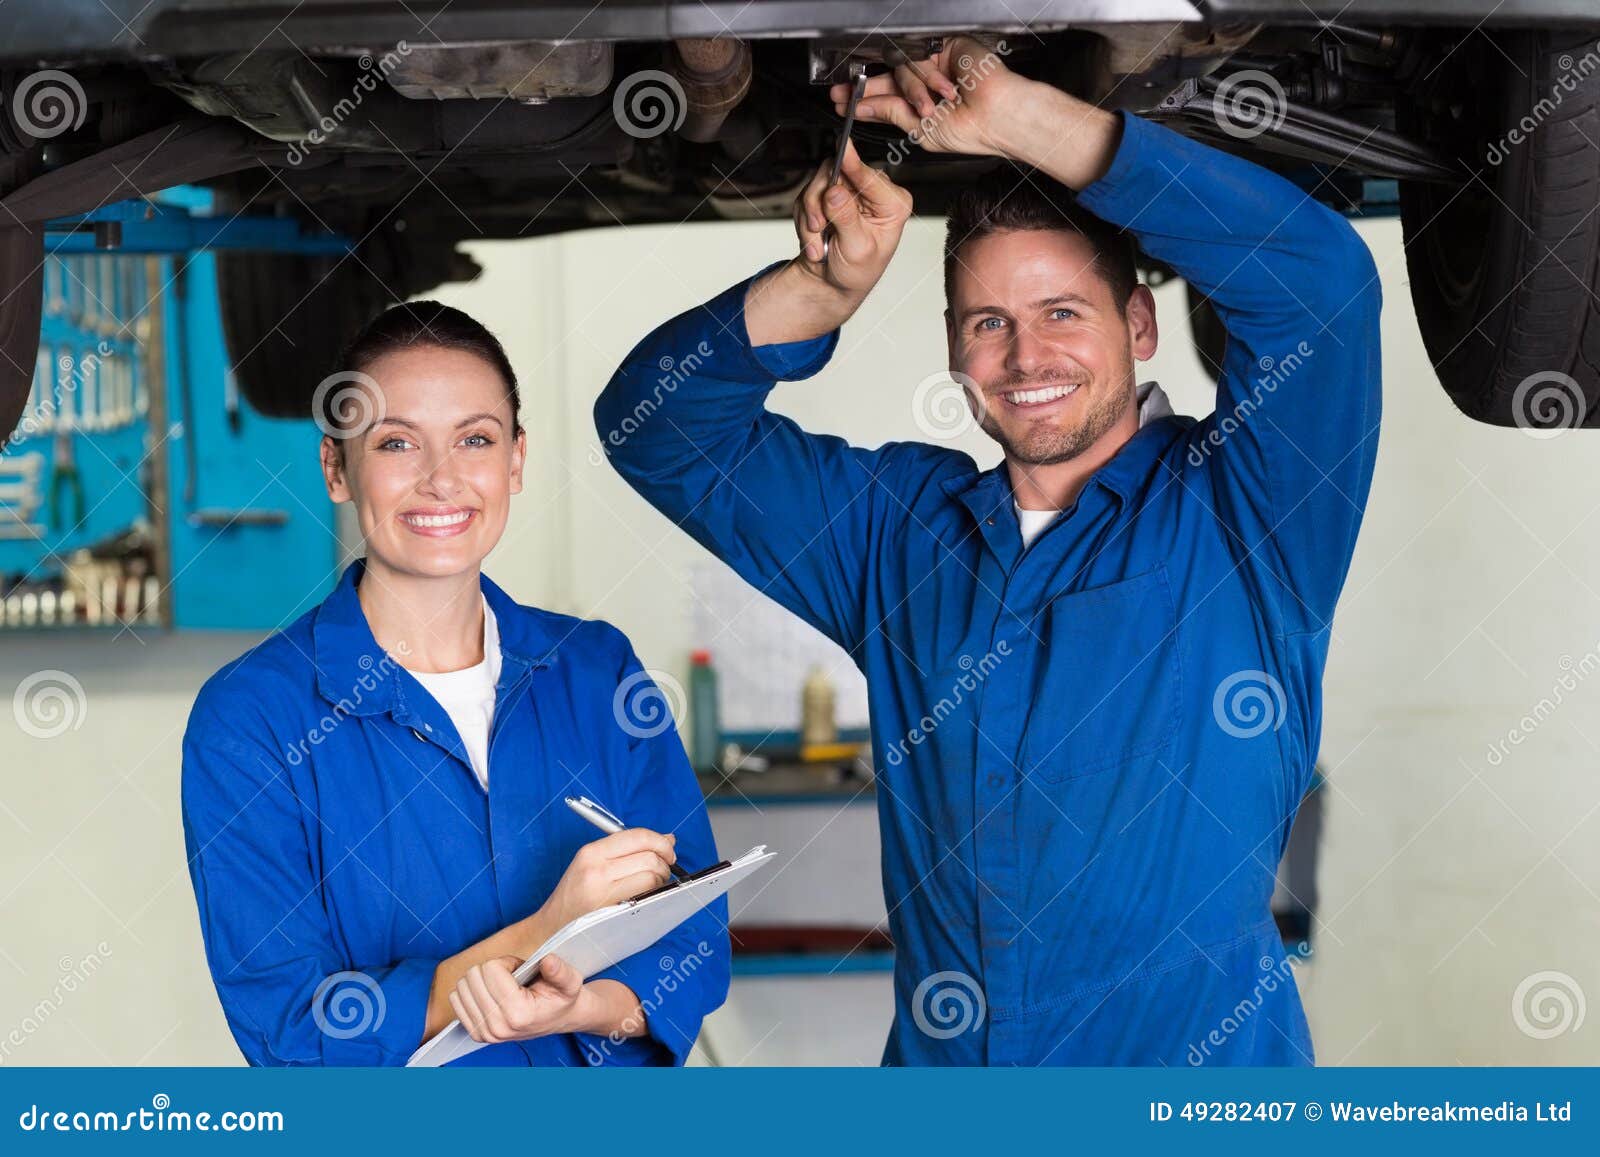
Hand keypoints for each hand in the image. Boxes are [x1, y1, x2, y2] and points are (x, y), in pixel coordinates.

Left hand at [451, 953, 593, 1043]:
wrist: (557, 1019)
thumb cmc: (560, 998)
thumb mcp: (570, 981)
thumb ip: (560, 970)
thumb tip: (548, 961)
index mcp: (519, 1014)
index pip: (490, 969)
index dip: (506, 962)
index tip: (520, 971)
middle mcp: (498, 1027)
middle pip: (473, 976)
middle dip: (492, 969)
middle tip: (511, 978)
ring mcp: (485, 1033)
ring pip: (462, 986)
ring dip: (482, 980)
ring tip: (502, 986)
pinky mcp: (477, 1034)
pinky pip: (456, 1000)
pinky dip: (471, 991)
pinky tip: (490, 995)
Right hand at [541, 827, 675, 930]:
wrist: (550, 928)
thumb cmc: (575, 897)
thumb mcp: (592, 865)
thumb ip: (627, 850)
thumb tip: (668, 839)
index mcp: (591, 852)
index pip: (638, 836)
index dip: (660, 841)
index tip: (668, 851)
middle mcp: (596, 868)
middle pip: (649, 856)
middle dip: (665, 862)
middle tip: (664, 871)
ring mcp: (603, 891)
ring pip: (651, 875)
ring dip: (662, 879)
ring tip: (656, 884)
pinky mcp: (611, 911)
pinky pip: (646, 896)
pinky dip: (655, 893)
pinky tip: (650, 896)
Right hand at [748, 139, 912, 344]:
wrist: (833, 284)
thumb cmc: (856, 271)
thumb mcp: (857, 250)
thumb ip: (847, 219)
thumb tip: (835, 192)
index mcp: (892, 203)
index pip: (869, 177)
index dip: (852, 163)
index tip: (843, 148)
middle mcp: (872, 191)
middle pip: (837, 173)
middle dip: (820, 203)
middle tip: (818, 227)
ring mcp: (849, 191)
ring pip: (818, 184)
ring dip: (811, 216)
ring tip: (818, 241)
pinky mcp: (828, 194)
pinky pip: (806, 196)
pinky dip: (804, 220)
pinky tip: (815, 238)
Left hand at [826, 36, 1026, 158]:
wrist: (999, 118)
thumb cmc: (973, 129)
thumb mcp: (922, 129)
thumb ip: (892, 114)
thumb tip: (863, 108)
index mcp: (924, 105)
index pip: (889, 97)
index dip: (865, 99)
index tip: (842, 103)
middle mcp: (928, 83)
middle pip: (890, 77)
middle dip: (866, 86)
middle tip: (843, 92)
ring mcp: (937, 64)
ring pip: (903, 68)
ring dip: (913, 91)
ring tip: (927, 107)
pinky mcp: (947, 47)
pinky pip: (921, 57)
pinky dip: (929, 78)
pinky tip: (943, 90)